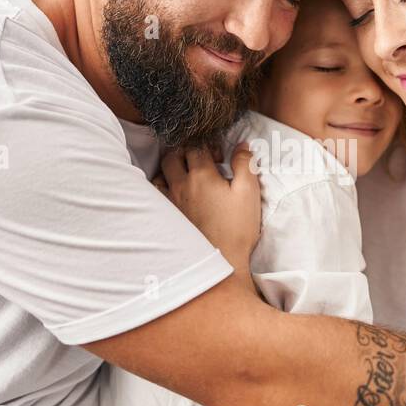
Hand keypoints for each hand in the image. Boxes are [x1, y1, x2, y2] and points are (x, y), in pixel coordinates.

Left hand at [156, 143, 260, 272]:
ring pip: (160, 174)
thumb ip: (245, 164)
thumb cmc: (237, 227)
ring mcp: (171, 201)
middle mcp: (181, 185)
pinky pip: (156, 194)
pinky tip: (176, 192)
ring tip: (186, 174)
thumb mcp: (249, 192)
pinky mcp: (168, 216)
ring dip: (171, 168)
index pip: (196, 147)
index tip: (219, 157)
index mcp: (201, 175)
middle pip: (173, 156)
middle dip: (186, 152)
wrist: (222, 260)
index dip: (208, 146)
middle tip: (201, 161)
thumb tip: (242, 146)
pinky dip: (163, 186)